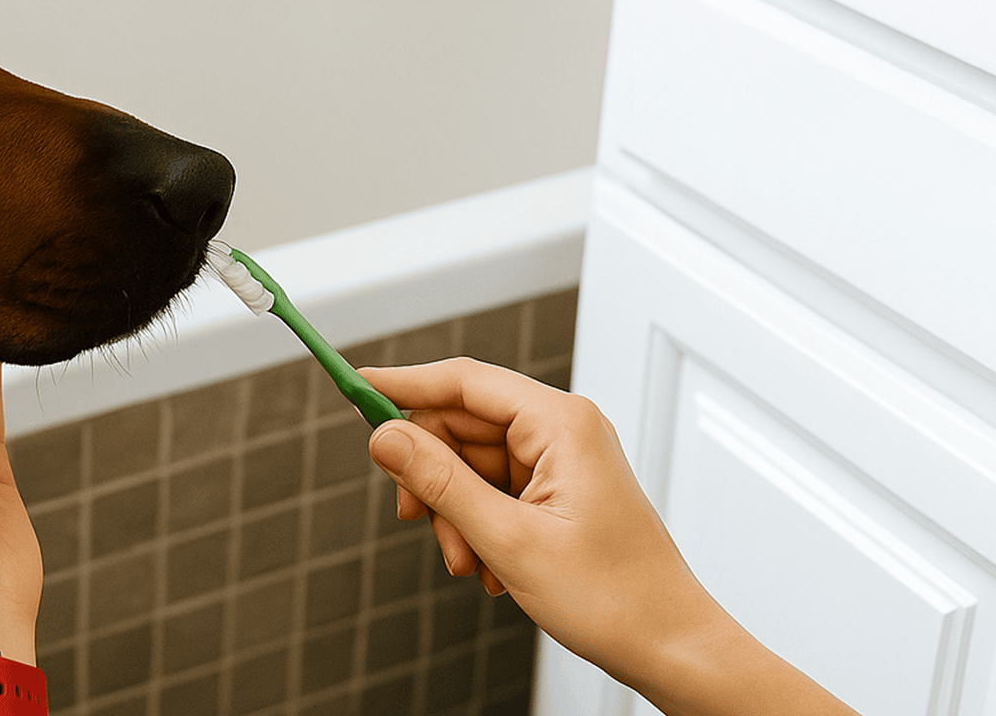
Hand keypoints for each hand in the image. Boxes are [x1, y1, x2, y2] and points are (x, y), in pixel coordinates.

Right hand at [359, 358, 855, 715]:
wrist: (670, 645)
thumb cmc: (614, 596)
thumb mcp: (507, 539)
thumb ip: (440, 481)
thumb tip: (386, 437)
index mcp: (560, 423)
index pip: (464, 380)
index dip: (404, 383)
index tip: (356, 385)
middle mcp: (564, 430)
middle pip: (463, 424)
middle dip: (433, 476)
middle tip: (416, 519)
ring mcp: (564, 461)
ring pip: (473, 464)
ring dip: (456, 512)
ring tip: (470, 563)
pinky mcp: (561, 490)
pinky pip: (496, 489)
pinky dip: (479, 525)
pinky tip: (490, 567)